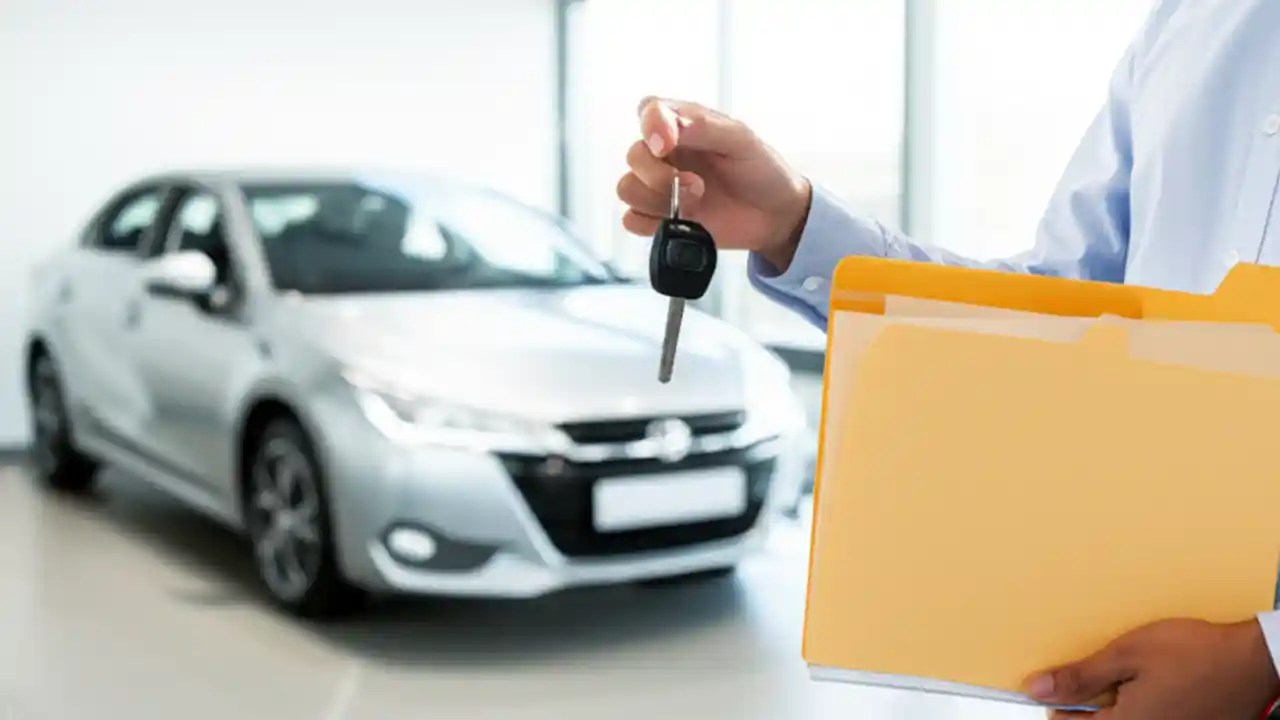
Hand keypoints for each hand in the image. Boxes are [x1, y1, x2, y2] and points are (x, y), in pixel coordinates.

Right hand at [616, 96, 812, 271]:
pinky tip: (682, 220)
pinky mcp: (659, 219)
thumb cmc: (761, 170)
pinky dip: (653, 223)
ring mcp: (660, 187)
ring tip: (695, 202)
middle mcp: (665, 154)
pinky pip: (632, 221)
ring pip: (628, 188)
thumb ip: (704, 127)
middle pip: (634, 156)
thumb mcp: (741, 139)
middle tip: (695, 185)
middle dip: (659, 174)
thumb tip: (669, 126)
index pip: (648, 111)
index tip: (667, 145)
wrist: (775, 216)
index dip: (650, 126)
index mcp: (682, 125)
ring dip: (657, 200)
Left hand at [1024, 619, 1279, 719]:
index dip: (1056, 703)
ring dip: (1112, 703)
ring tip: (1123, 673)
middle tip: (1093, 671)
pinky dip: (1134, 704)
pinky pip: (1143, 719)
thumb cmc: (1192, 653)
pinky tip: (1144, 682)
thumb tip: (1035, 689)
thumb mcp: (1126, 655)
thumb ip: (1079, 677)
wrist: (1251, 661)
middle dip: (1085, 702)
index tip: (1052, 682)